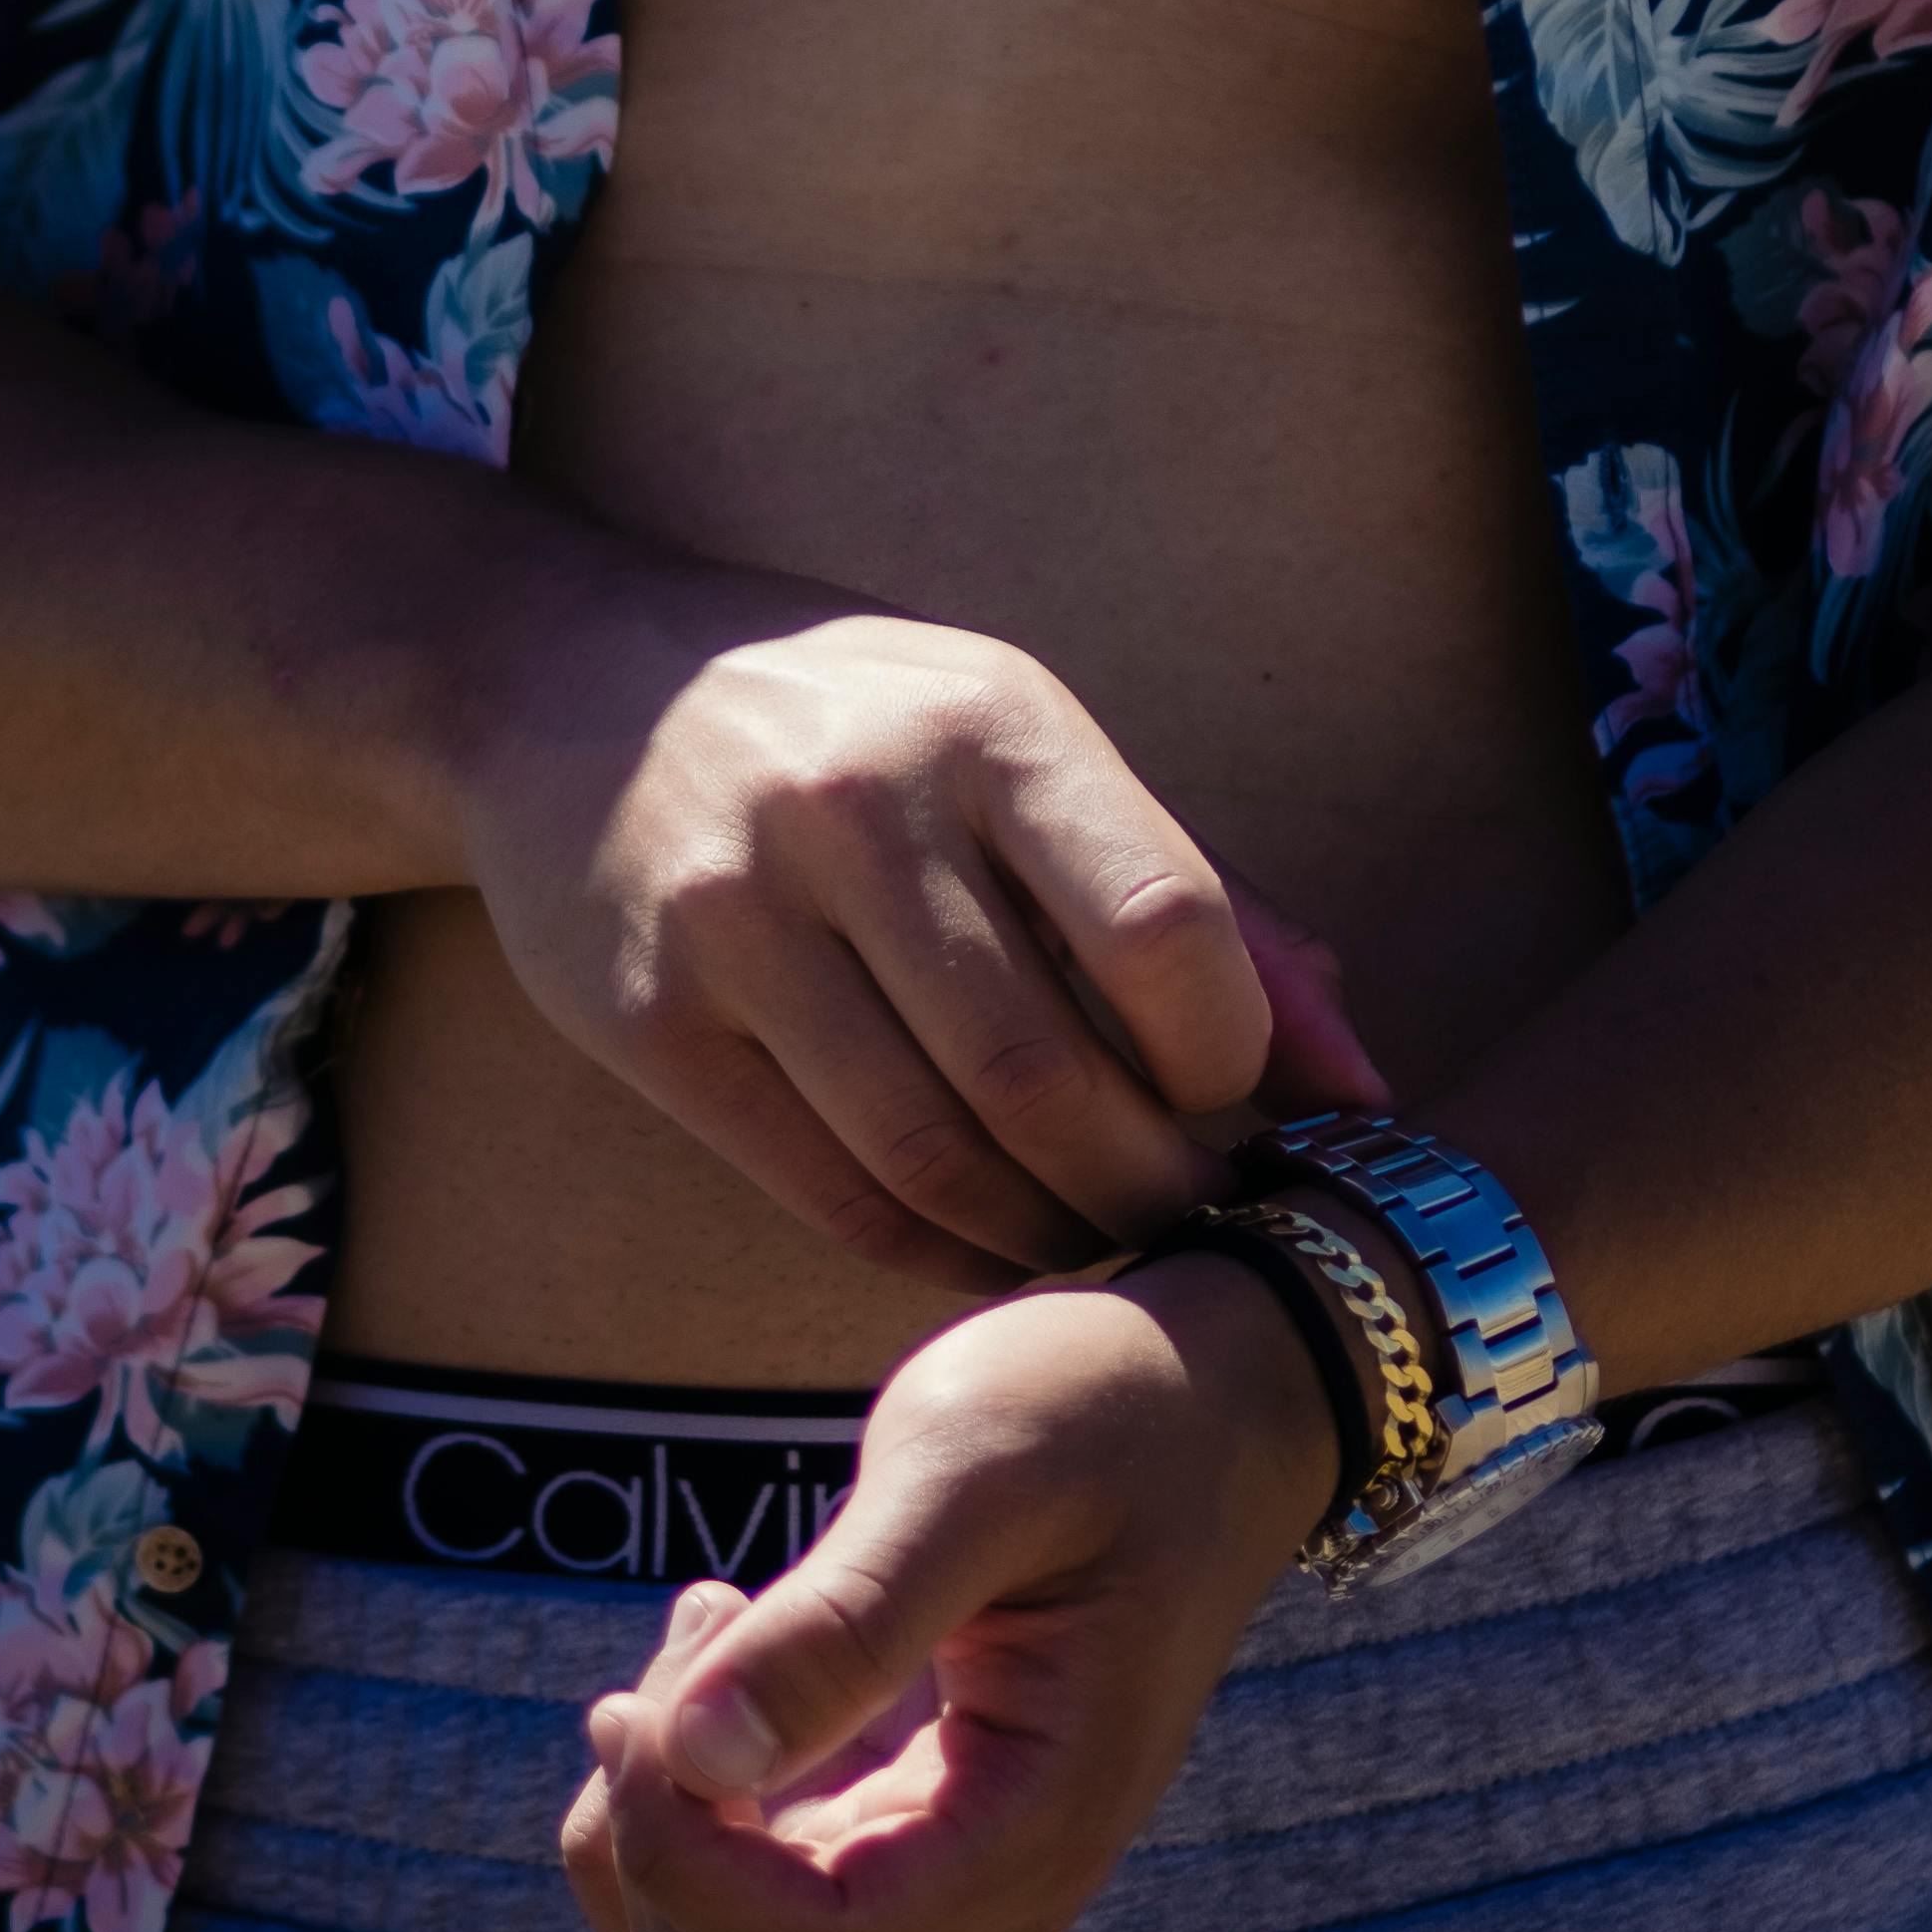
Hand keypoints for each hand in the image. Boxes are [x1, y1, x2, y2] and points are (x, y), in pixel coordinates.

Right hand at [458, 576, 1389, 1284]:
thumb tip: (1362, 1081)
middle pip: (1051, 1074)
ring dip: (1045, 1239)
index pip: (1165, 928)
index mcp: (990, 722)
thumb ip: (1188, 894)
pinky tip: (981, 1252)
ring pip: (938, 1151)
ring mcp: (744, 916)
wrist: (568, 679)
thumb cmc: (856, 721)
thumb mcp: (1017, 739)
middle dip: (1148, 1186)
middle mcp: (864, 810)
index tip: (1240, 1103)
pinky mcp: (655, 1018)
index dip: (1230, 1058)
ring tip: (1093, 1248)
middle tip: (1186, 1224)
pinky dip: (930, 1251)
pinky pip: (826, 1187)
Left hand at [564, 1259, 1342, 1931]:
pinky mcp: (909, 1814)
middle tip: (707, 1610)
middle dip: (653, 1820)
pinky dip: (692, 1772)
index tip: (646, 1689)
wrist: (1209, 1396)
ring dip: (658, 1796)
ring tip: (718, 1609)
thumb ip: (844, 1616)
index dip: (684, 1856)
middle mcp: (988, 1885)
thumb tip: (692, 1752)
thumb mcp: (976, 1465)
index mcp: (1032, 1831)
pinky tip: (734, 1624)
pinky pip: (753, 1868)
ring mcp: (946, 1860)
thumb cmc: (1109, 1406)